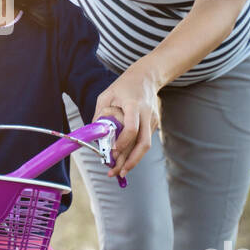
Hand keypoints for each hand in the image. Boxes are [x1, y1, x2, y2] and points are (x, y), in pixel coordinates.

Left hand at [93, 59, 161, 177]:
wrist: (147, 77)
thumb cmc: (124, 86)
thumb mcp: (106, 95)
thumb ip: (100, 114)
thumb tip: (96, 134)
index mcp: (134, 105)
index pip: (132, 128)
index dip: (124, 142)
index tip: (114, 151)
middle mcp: (147, 114)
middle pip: (143, 143)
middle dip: (131, 161)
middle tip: (117, 173)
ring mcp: (153, 120)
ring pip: (145, 145)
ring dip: (133, 161)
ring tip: (120, 172)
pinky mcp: (154, 124)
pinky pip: (144, 141)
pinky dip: (135, 152)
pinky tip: (125, 160)